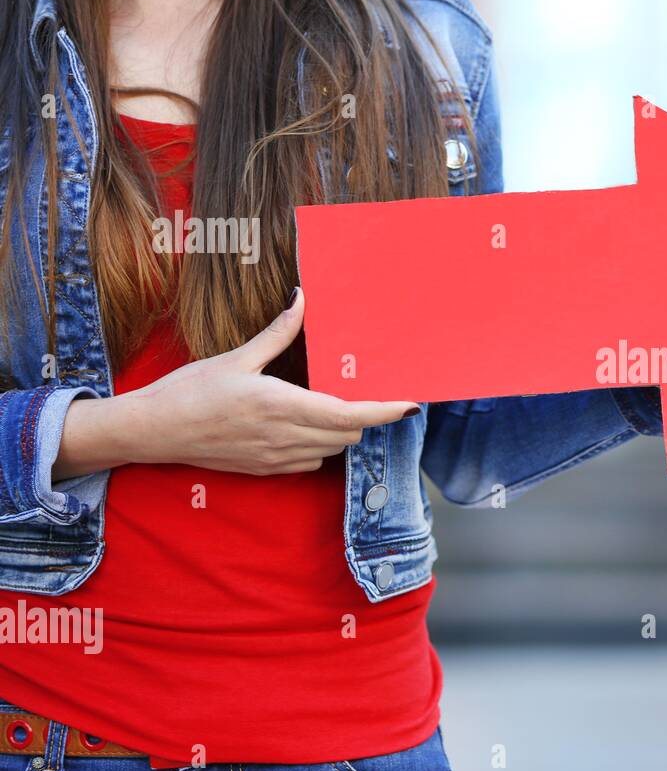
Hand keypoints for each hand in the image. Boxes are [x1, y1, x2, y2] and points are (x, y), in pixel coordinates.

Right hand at [54, 289, 416, 478]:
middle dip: (365, 415)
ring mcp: (277, 458)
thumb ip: (278, 333)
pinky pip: (312, 462)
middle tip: (369, 391)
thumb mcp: (236, 358)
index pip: (350, 415)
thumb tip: (303, 300)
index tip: (409, 403)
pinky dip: (321, 445)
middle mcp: (286, 438)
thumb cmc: (190, 391)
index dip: (385, 411)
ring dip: (344, 430)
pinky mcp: (267, 470)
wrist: (153, 432)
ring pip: (334, 449)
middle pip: (350, 433)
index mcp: (282, 406)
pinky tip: (308, 425)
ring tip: (340, 404)